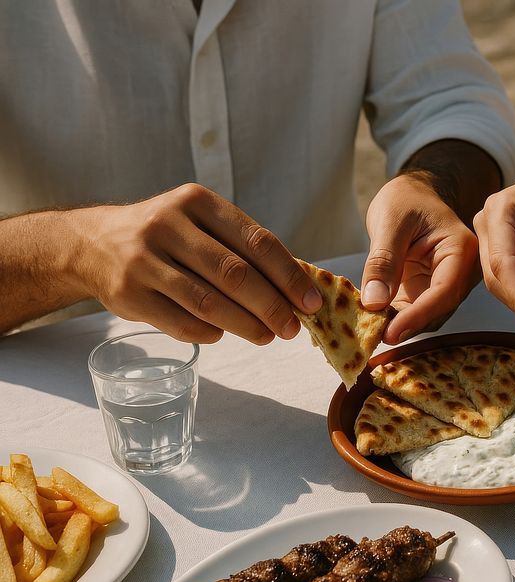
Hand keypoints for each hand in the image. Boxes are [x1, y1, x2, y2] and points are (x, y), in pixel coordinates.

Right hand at [75, 184, 321, 343]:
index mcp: (197, 202)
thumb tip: (299, 291)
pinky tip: (223, 334)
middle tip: (292, 328)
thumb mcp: (202, 223)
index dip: (289, 276)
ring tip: (267, 337)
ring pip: (209, 303)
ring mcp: (144, 260)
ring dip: (246, 326)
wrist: (93, 243)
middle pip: (236, 275)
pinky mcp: (128, 294)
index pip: (257, 241)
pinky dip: (209, 334)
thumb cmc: (169, 237)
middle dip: (272, 307)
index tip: (311, 303)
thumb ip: (244, 249)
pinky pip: (181, 323)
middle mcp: (167, 225)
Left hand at [360, 174, 478, 344]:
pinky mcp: (426, 292)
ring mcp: (443, 285)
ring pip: (424, 317)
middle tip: (371, 339)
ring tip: (366, 333)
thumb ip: (383, 261)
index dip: (417, 316)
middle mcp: (459, 273)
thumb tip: (374, 301)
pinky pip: (411, 313)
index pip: (444, 292)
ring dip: (397, 327)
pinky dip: (391, 319)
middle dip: (406, 326)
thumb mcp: (391, 222)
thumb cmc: (406, 199)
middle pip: (437, 311)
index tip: (389, 333)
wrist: (411, 194)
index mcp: (461, 251)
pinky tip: (370, 324)